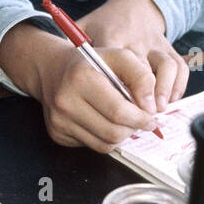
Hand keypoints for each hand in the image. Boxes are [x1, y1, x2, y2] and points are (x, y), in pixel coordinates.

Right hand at [34, 44, 159, 151]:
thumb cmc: (91, 64)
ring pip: (105, 145)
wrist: (52, 70)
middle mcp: (65, 102)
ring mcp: (59, 121)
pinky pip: (92, 146)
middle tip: (139, 120)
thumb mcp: (119, 56)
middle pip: (113, 132)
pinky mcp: (57, 135)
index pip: (118, 111)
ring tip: (123, 121)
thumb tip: (150, 107)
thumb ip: (141, 76)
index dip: (140, 118)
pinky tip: (103, 122)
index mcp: (80, 78)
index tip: (151, 117)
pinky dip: (105, 138)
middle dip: (133, 129)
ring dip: (121, 136)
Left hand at [76, 0, 188, 112]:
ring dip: (163, 92)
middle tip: (137, 121)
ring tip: (156, 111)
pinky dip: (178, 86)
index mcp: (112, 35)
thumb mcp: (82, 30)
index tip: (118, 112)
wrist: (133, 5)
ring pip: (167, 67)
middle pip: (142, 72)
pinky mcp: (169, 47)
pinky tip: (169, 102)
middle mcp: (136, 38)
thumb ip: (69, 54)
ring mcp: (156, 42)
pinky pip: (181, 67)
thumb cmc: (103, 24)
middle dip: (142, 100)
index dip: (121, 92)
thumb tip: (53, 86)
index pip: (118, 63)